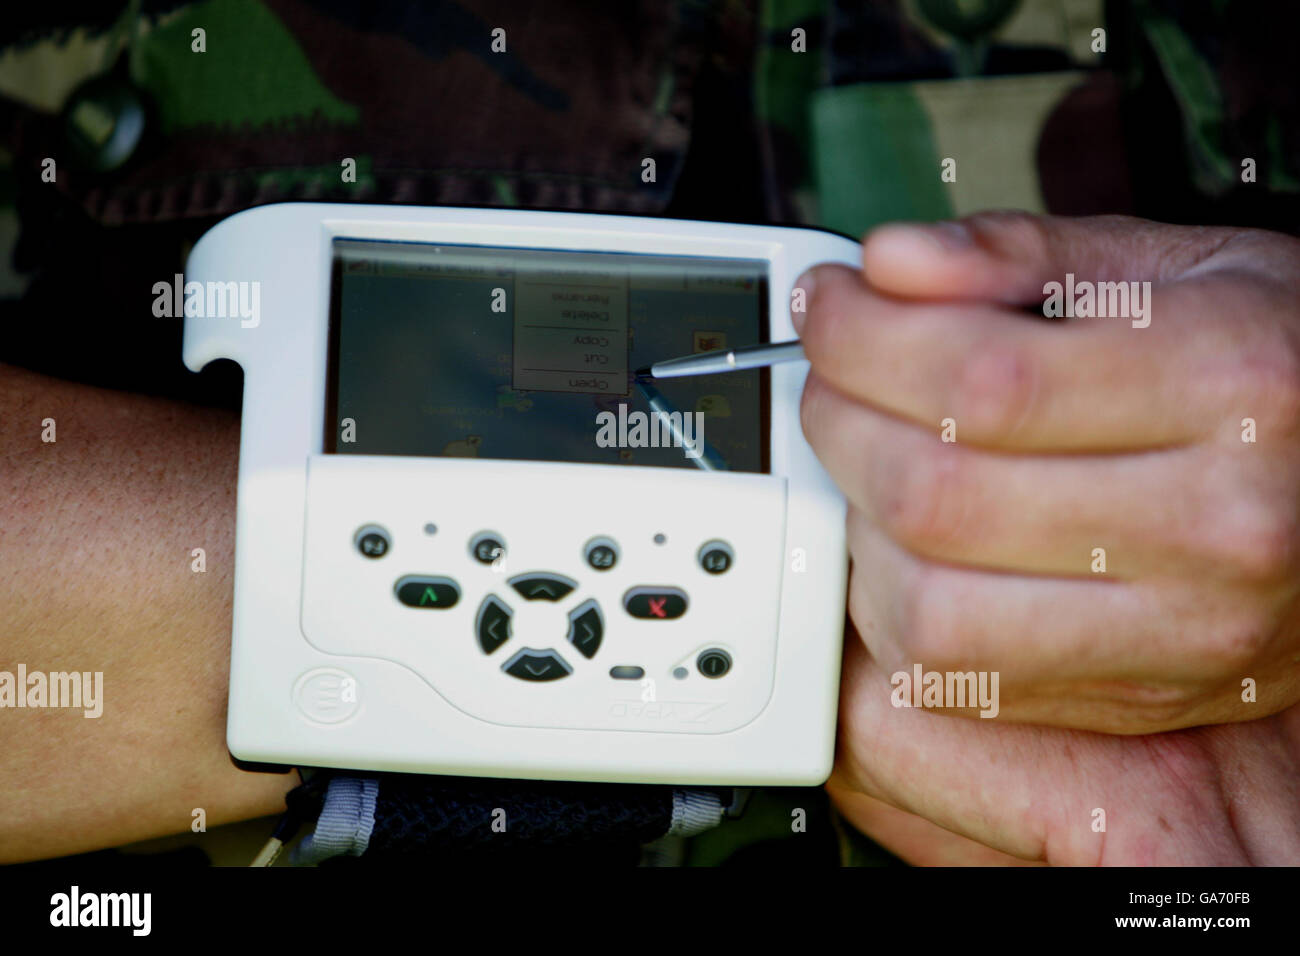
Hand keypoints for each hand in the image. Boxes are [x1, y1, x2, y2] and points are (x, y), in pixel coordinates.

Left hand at [795, 213, 1299, 863]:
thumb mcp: (1189, 267)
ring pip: (929, 605)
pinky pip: (958, 676)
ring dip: (855, 524)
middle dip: (839, 421)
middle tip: (832, 375)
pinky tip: (906, 541)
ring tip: (869, 457)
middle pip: (935, 494)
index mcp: (1231, 384)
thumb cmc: (1287, 368)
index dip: (863, 337)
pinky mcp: (1142, 690)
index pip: (980, 377)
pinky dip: (892, 606)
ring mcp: (1180, 626)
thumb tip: (893, 262)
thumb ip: (1028, 254)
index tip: (828, 305)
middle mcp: (1215, 520)